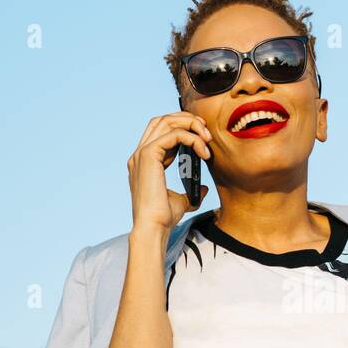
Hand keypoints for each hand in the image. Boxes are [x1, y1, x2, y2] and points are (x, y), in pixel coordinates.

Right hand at [127, 113, 212, 237]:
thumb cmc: (163, 218)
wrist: (153, 227)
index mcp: (144, 162)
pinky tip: (203, 151)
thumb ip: (191, 192)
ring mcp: (141, 154)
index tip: (201, 135)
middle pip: (161, 120)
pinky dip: (191, 138)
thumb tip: (204, 188)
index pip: (160, 131)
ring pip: (166, 122)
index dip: (181, 126)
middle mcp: (139, 154)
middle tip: (205, 130)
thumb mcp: (182, 201)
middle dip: (185, 119)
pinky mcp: (148, 156)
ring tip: (207, 138)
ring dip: (190, 125)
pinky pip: (173, 135)